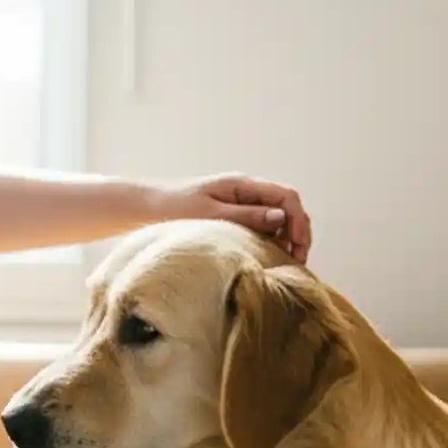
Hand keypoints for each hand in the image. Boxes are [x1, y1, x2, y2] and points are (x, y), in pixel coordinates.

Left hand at [146, 174, 312, 262]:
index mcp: (243, 184)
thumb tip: (281, 218)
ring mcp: (242, 203)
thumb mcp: (211, 215)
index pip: (286, 196)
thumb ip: (246, 216)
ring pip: (277, 218)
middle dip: (298, 231)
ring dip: (286, 237)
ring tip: (287, 263)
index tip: (299, 246)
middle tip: (298, 260)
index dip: (298, 221)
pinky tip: (269, 257)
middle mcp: (247, 191)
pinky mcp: (235, 216)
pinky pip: (262, 226)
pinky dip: (272, 240)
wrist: (148, 208)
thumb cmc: (175, 209)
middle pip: (287, 207)